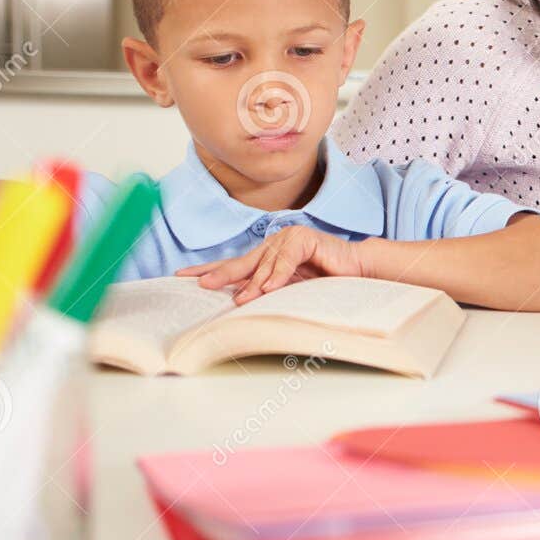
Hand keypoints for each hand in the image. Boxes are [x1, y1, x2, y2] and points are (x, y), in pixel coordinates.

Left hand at [178, 226, 367, 303]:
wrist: (357, 271)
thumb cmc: (326, 282)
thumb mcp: (290, 289)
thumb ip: (267, 290)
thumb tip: (237, 301)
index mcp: (268, 256)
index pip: (234, 264)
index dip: (209, 270)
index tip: (183, 276)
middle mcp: (274, 244)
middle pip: (242, 262)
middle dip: (220, 274)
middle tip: (200, 284)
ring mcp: (289, 238)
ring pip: (265, 264)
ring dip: (253, 284)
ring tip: (240, 300)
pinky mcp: (306, 239)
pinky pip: (287, 260)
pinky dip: (278, 275)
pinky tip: (269, 289)